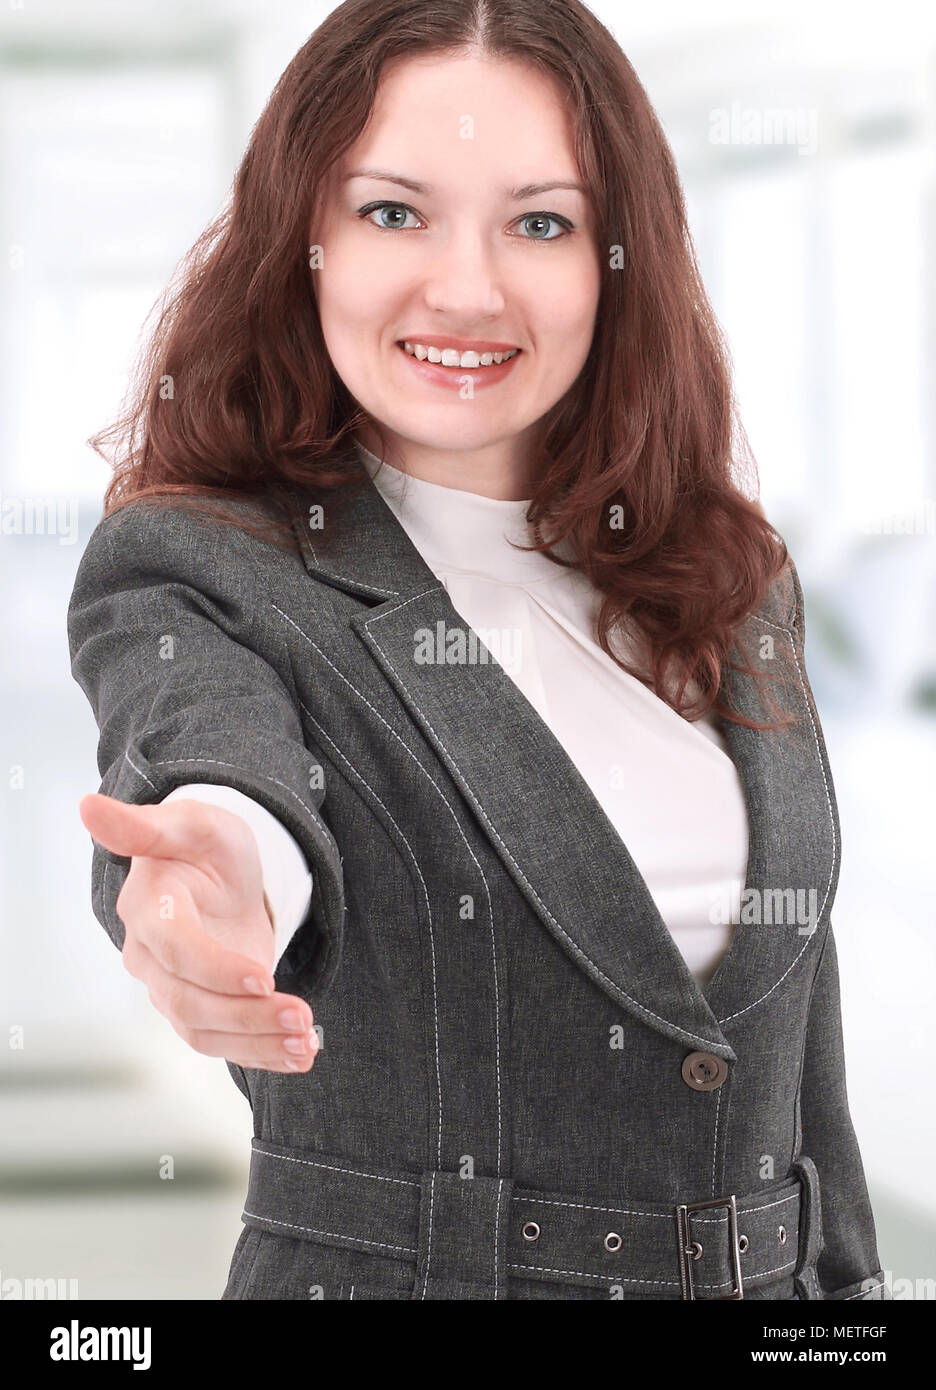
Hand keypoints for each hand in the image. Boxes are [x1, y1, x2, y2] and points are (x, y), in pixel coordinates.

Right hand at [78, 792, 318, 1073]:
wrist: (220, 871)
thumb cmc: (204, 843)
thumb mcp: (191, 823)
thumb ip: (145, 825)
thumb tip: (89, 807)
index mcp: (148, 909)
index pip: (175, 951)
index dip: (215, 969)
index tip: (264, 977)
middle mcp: (152, 958)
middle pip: (190, 1002)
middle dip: (246, 1015)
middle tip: (300, 1016)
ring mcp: (174, 987)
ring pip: (207, 1031)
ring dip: (258, 1042)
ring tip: (305, 1043)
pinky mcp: (203, 1008)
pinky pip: (224, 1042)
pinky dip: (262, 1052)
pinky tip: (300, 1054)